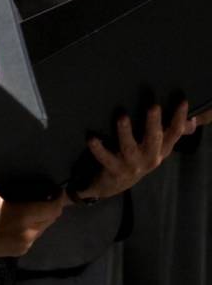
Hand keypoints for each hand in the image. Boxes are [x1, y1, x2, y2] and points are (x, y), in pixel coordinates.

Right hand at [0, 191, 64, 257]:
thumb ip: (20, 196)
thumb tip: (37, 191)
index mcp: (23, 217)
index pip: (53, 208)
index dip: (57, 198)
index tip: (56, 190)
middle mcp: (28, 233)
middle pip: (51, 218)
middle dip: (49, 207)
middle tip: (42, 196)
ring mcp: (25, 244)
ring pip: (42, 228)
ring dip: (39, 218)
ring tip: (25, 210)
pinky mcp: (20, 251)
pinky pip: (32, 236)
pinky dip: (29, 228)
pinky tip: (15, 223)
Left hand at [74, 102, 192, 200]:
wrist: (114, 184)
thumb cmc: (136, 157)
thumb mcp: (155, 147)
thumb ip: (170, 132)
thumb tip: (192, 119)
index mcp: (161, 150)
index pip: (174, 133)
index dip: (179, 118)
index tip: (182, 101)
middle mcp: (150, 158)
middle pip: (154, 139)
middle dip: (154, 123)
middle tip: (153, 106)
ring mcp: (133, 165)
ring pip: (129, 148)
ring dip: (125, 132)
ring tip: (122, 117)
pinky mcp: (115, 171)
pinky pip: (106, 159)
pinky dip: (99, 149)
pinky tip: (92, 138)